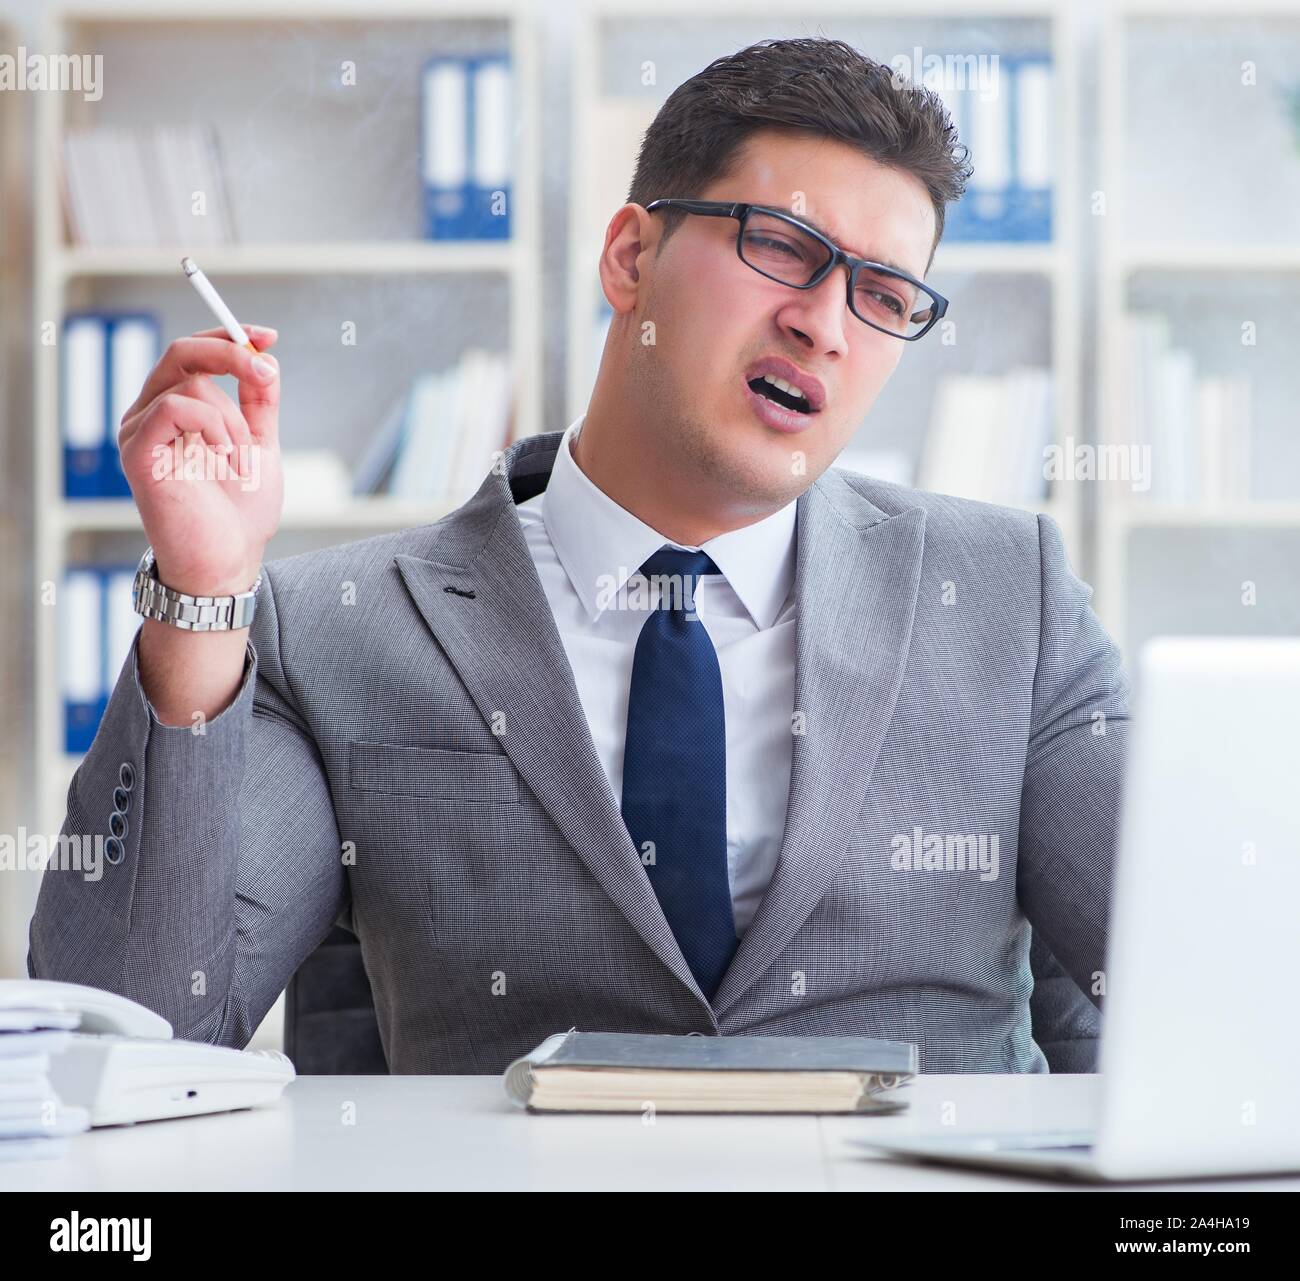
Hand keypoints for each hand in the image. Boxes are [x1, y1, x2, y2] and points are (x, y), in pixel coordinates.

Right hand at [117, 324, 282, 595]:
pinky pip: (173, 407)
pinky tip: (225, 459)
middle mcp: (150, 415)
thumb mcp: (260, 446)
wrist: (228, 561)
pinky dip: (212, 427)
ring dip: (233, 421)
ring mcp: (139, 433)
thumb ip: (259, 403)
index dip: (229, 336)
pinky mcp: (137, 453)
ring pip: (190, 386)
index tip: (269, 337)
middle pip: (181, 353)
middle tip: (265, 370)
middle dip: (230, 354)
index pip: (193, 354)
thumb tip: (265, 358)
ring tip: (241, 463)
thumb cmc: (240, 513)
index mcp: (177, 410)